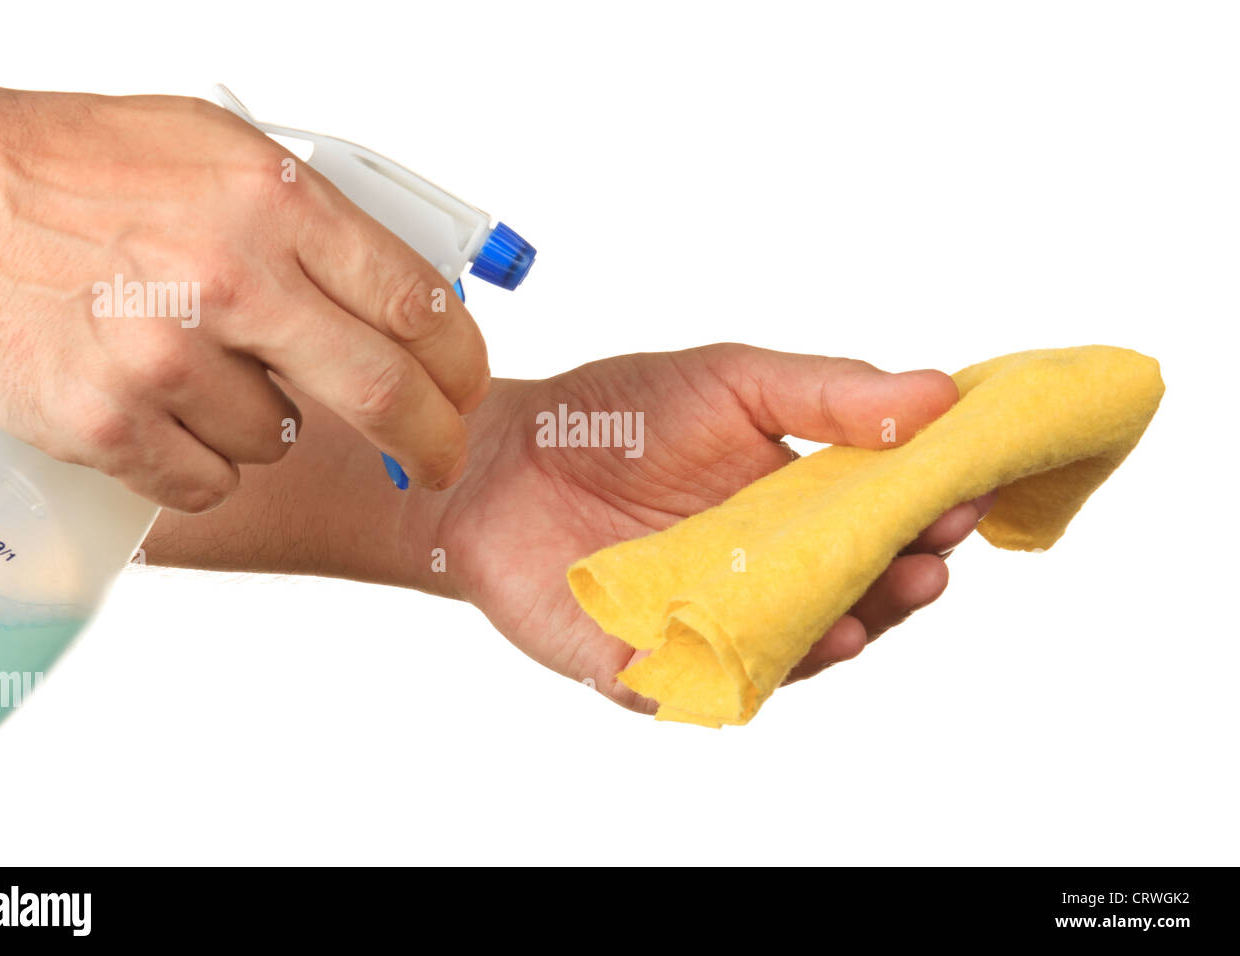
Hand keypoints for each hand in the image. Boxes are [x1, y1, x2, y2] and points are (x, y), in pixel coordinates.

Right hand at [0, 71, 486, 511]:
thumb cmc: (90, 172)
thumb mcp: (227, 155)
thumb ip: (320, 225)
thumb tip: (408, 300)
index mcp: (273, 203)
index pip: (417, 304)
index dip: (460, 362)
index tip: (465, 387)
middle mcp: (227, 279)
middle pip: (385, 393)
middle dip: (431, 440)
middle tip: (437, 457)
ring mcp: (163, 358)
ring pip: (281, 439)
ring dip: (269, 420)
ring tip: (203, 364)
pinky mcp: (107, 423)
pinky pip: (210, 480)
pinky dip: (203, 458)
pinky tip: (163, 404)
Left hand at [427, 345, 994, 713]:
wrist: (496, 458)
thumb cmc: (613, 417)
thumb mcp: (729, 382)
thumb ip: (825, 395)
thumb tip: (938, 394)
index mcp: (792, 509)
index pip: (881, 524)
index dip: (927, 512)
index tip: (966, 491)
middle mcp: (763, 576)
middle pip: (852, 596)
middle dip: (900, 581)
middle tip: (934, 555)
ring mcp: (713, 625)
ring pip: (794, 648)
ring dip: (840, 634)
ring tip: (871, 608)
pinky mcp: (651, 668)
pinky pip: (708, 685)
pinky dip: (740, 675)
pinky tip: (766, 651)